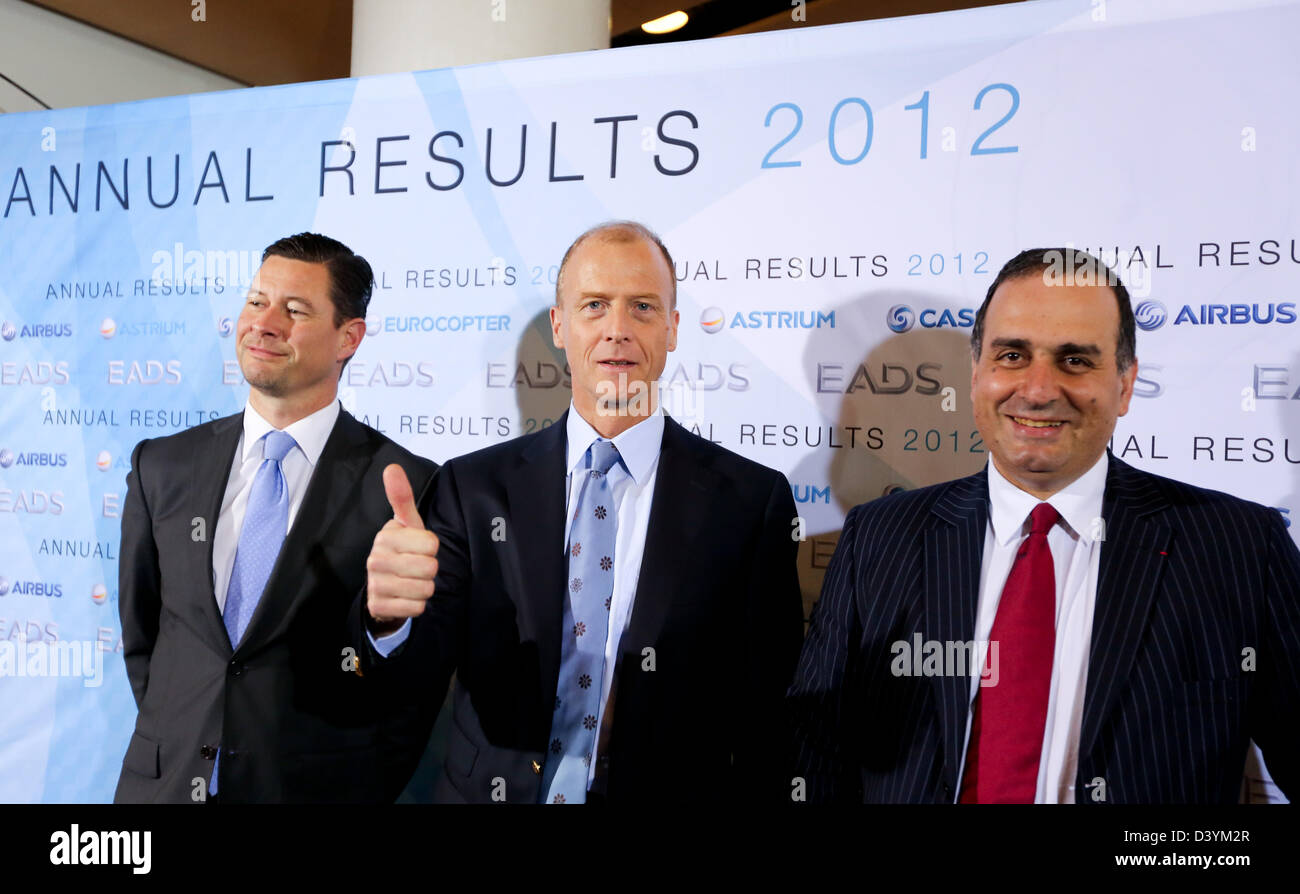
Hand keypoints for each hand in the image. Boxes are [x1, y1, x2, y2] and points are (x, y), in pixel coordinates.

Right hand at [366, 464, 438, 633]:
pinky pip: (415, 608)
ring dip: (425, 588)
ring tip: (413, 582)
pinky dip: (417, 605)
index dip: (432, 548)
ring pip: (424, 589)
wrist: (384, 588)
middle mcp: (375, 559)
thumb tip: (392, 467)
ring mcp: (374, 584)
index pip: (432, 543)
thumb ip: (402, 497)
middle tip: (417, 568)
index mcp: (386, 536)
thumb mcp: (407, 524)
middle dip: (430, 570)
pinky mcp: (378, 606)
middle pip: (429, 568)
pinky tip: (406, 597)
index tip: (419, 548)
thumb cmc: (403, 551)